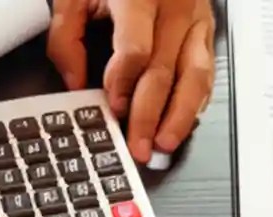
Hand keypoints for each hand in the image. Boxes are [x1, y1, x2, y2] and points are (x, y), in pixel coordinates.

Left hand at [47, 0, 215, 163]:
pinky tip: (183, 122)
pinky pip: (206, 70)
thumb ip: (66, 36)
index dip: (124, 83)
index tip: (114, 107)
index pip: (136, 50)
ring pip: (195, 76)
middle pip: (164, 71)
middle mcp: (175, 7)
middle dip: (150, 115)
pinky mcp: (206, 28)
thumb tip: (73, 81)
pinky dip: (196, 101)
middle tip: (138, 146)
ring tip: (164, 143)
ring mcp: (196, 18)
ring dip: (180, 116)